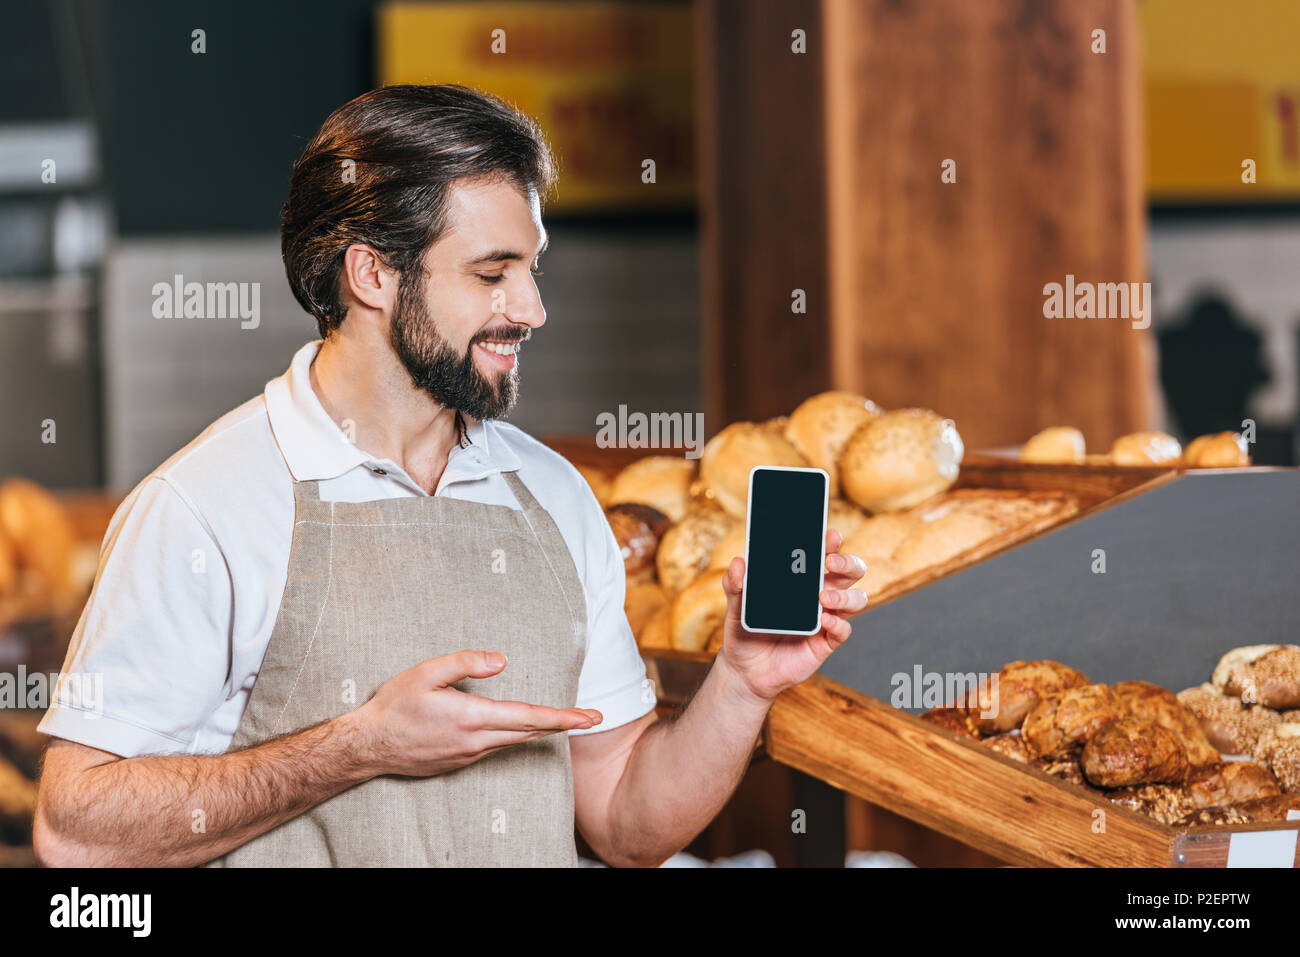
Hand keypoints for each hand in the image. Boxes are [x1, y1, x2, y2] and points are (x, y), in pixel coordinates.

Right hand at [347, 650, 602, 777]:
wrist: (368, 746)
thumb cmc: (394, 706)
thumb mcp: (425, 673)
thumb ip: (465, 663)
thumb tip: (502, 660)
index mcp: (472, 717)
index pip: (528, 718)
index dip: (563, 718)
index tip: (590, 716)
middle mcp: (476, 741)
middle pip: (530, 733)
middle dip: (563, 725)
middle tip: (592, 716)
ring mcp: (469, 755)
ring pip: (514, 741)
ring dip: (539, 730)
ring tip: (563, 719)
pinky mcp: (460, 761)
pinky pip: (495, 746)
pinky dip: (514, 735)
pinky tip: (518, 727)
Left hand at [715, 529, 866, 703]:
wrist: (745, 668)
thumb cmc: (745, 630)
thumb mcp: (736, 605)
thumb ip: (735, 584)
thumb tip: (738, 563)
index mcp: (802, 580)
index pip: (824, 554)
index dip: (831, 543)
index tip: (830, 535)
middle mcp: (820, 594)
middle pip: (850, 573)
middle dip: (848, 563)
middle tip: (831, 562)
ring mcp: (826, 618)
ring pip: (856, 599)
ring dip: (846, 595)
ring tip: (824, 596)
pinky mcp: (825, 643)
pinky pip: (843, 630)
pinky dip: (838, 624)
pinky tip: (824, 620)